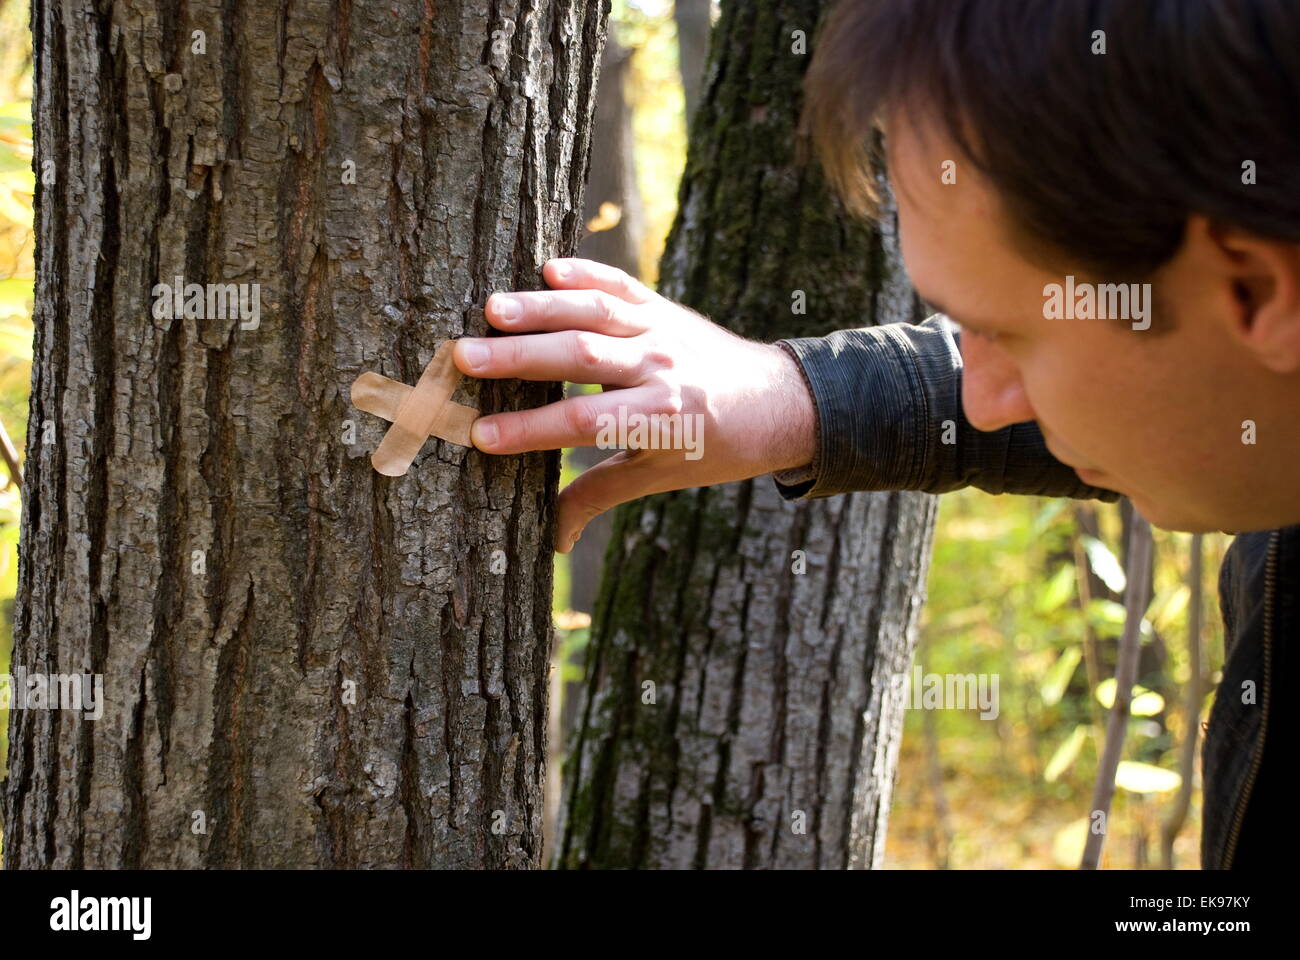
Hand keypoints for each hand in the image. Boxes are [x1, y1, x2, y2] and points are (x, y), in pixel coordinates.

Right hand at [454, 258, 816, 552]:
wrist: (780, 401)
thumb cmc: (714, 448)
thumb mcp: (659, 476)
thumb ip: (598, 498)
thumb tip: (551, 543)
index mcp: (660, 418)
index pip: (582, 423)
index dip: (530, 430)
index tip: (479, 435)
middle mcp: (660, 367)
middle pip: (581, 359)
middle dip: (520, 358)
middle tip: (463, 357)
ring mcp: (661, 330)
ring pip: (596, 313)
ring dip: (542, 308)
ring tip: (490, 309)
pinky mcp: (662, 305)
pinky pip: (621, 284)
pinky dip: (586, 271)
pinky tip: (546, 267)